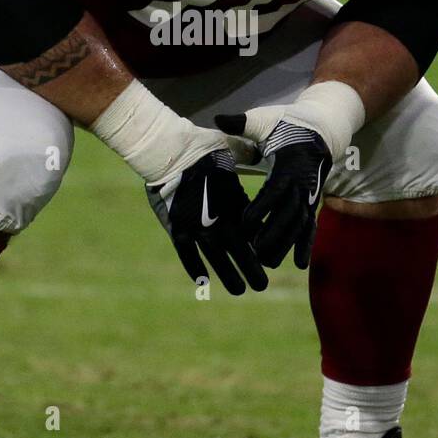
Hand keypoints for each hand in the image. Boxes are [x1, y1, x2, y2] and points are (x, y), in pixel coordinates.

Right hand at [147, 148, 267, 295]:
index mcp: (233, 200)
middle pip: (239, 250)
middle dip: (251, 269)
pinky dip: (195, 268)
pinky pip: (186, 254)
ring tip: (239, 290)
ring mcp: (196, 226)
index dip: (259, 246)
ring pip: (216, 258)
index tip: (268, 259)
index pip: (251, 230)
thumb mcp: (229, 149)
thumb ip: (244, 155)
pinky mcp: (176, 228)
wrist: (169, 151)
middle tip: (262, 285)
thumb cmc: (200, 147)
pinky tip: (202, 282)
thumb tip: (258, 150)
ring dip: (228, 275)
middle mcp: (218, 218)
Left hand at [215, 108, 332, 268]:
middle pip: (287, 214)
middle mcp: (302, 183)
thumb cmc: (285, 124)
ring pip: (298, 225)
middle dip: (271, 234)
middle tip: (254, 252)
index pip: (274, 190)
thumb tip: (218, 119)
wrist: (320, 128)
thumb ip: (242, 123)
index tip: (245, 223)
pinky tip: (300, 264)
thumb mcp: (264, 119)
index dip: (261, 208)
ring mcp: (309, 195)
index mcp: (288, 164)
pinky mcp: (312, 202)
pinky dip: (305, 245)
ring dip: (285, 245)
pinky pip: (310, 226)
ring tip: (267, 263)